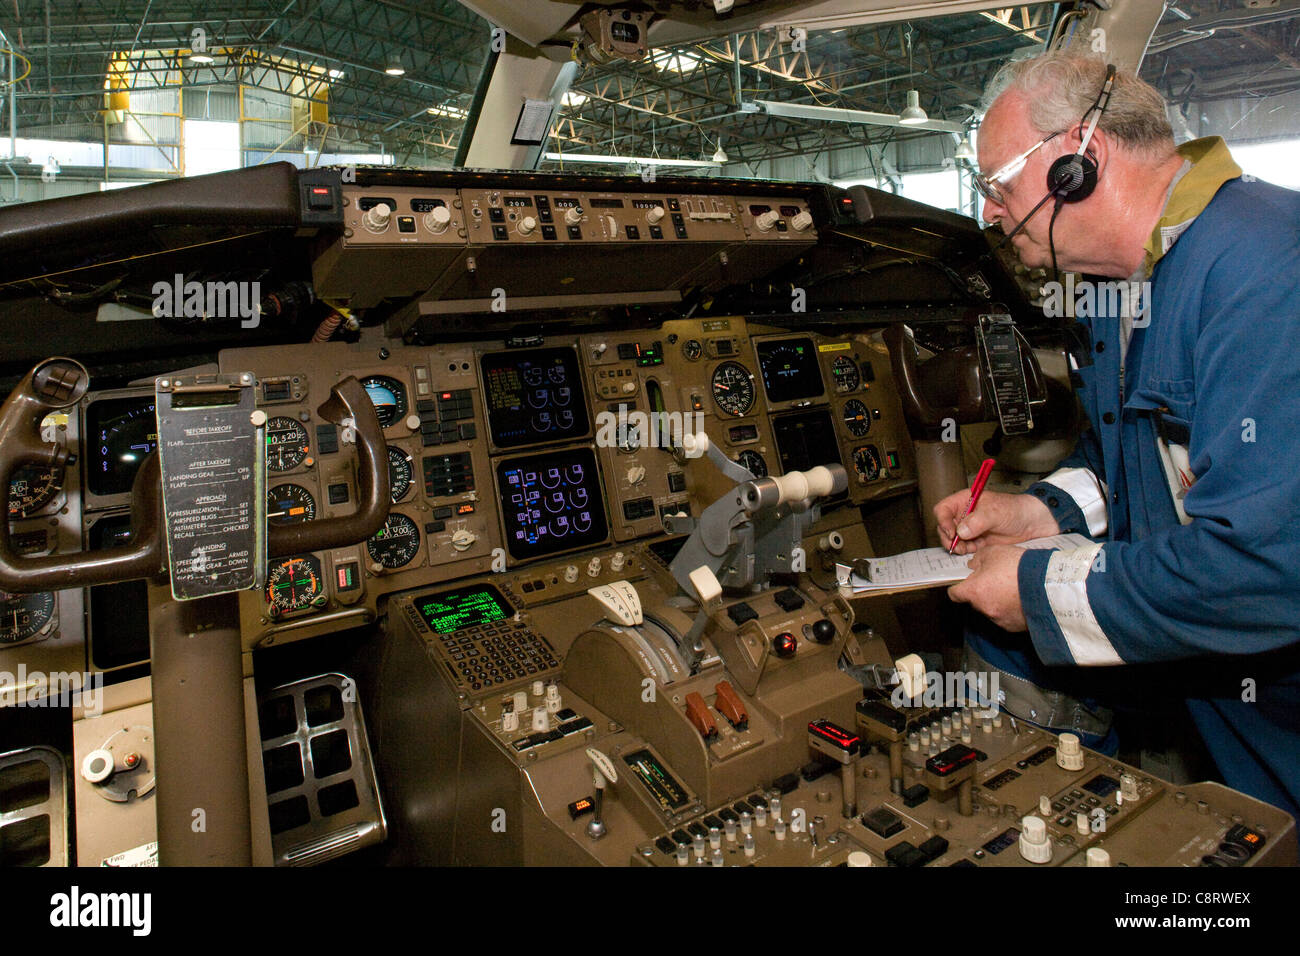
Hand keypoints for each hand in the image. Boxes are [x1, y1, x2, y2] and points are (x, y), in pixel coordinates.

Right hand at [934, 488, 1057, 553]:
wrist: (1031, 523)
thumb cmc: (1015, 510)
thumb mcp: (996, 512)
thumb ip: (977, 521)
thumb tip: (961, 531)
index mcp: (965, 500)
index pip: (943, 509)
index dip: (943, 521)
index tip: (952, 533)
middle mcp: (965, 513)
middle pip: (944, 526)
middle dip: (949, 537)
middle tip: (958, 545)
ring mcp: (970, 527)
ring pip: (952, 538)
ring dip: (957, 546)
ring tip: (967, 548)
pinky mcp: (976, 539)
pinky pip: (964, 546)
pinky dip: (966, 550)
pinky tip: (975, 549)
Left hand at [947, 545, 1027, 631]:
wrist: (1048, 584)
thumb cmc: (1019, 567)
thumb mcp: (994, 552)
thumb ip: (978, 559)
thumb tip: (973, 565)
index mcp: (974, 591)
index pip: (954, 593)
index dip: (958, 586)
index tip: (964, 581)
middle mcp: (984, 609)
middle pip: (975, 601)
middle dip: (982, 591)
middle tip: (995, 579)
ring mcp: (999, 620)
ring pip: (991, 609)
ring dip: (997, 600)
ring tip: (1012, 587)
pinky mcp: (1014, 626)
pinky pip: (1007, 616)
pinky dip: (1010, 608)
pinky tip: (1021, 597)